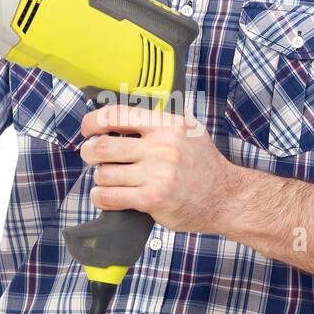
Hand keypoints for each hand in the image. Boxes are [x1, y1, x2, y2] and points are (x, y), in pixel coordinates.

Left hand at [78, 103, 238, 234]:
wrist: (225, 197)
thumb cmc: (203, 165)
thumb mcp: (187, 131)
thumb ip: (158, 121)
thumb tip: (119, 114)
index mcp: (168, 124)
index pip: (116, 114)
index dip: (93, 121)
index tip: (88, 129)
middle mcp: (163, 147)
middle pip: (102, 146)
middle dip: (89, 152)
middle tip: (91, 156)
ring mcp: (158, 174)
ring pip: (104, 173)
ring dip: (99, 178)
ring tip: (107, 179)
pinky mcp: (153, 199)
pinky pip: (110, 197)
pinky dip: (100, 197)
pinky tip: (105, 195)